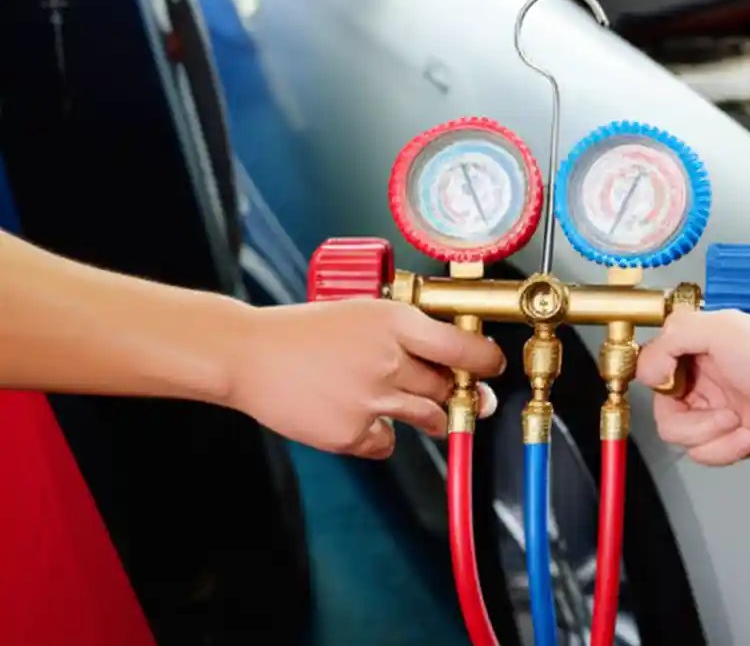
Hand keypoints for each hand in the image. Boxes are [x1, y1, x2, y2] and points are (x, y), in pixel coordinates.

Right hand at [225, 299, 504, 458]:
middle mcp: (388, 360)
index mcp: (393, 322)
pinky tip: (355, 415)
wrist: (249, 355)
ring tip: (415, 409)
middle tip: (462, 395)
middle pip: (447, 387)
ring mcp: (370, 399)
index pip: (462, 347)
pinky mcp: (351, 432)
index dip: (485, 361)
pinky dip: (379, 435)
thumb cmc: (304, 331)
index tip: (492, 367)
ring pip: (428, 418)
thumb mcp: (361, 312)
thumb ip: (405, 333)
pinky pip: (387, 442)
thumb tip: (451, 358)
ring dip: (430, 417)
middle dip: (458, 394)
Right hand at [636, 309, 749, 465]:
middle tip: (719, 410)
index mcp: (696, 348)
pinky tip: (748, 434)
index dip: (656, 377)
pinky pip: (701, 454)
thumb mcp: (720, 328)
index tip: (671, 380)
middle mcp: (701, 380)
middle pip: (660, 408)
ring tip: (737, 422)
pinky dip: (725, 448)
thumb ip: (674, 336)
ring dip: (708, 433)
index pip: (651, 365)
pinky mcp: (725, 439)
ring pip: (677, 435)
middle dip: (687, 417)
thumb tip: (651, 369)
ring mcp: (712, 411)